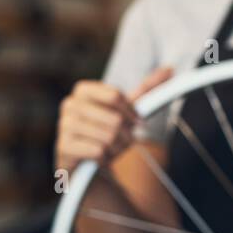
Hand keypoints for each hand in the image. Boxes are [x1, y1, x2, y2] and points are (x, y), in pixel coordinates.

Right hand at [55, 68, 171, 174]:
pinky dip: (105, 158)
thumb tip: (169, 69)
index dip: (131, 113)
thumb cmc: (109, 131)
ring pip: (108, 136)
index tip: (135, 121)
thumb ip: (147, 90)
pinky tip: (98, 158)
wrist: (89, 163)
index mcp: (83, 90)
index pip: (115, 96)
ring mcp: (64, 126)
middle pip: (115, 119)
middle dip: (126, 135)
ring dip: (117, 148)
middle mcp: (69, 104)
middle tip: (122, 140)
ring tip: (110, 149)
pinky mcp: (63, 147)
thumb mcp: (127, 110)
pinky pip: (98, 151)